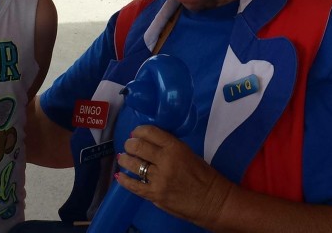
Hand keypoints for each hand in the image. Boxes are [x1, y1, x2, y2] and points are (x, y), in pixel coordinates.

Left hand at [114, 125, 232, 226]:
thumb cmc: (203, 175)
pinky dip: (124, 180)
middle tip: (129, 145)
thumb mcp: (188, 153)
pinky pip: (134, 186)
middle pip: (138, 147)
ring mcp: (158, 179)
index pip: (150, 132)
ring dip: (125, 159)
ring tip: (123, 158)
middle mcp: (165, 161)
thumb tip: (149, 143)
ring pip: (133, 165)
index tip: (136, 133)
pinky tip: (119, 175)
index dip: (139, 131)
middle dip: (130, 144)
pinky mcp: (154, 195)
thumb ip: (169, 147)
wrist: (212, 200)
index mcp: (175, 148)